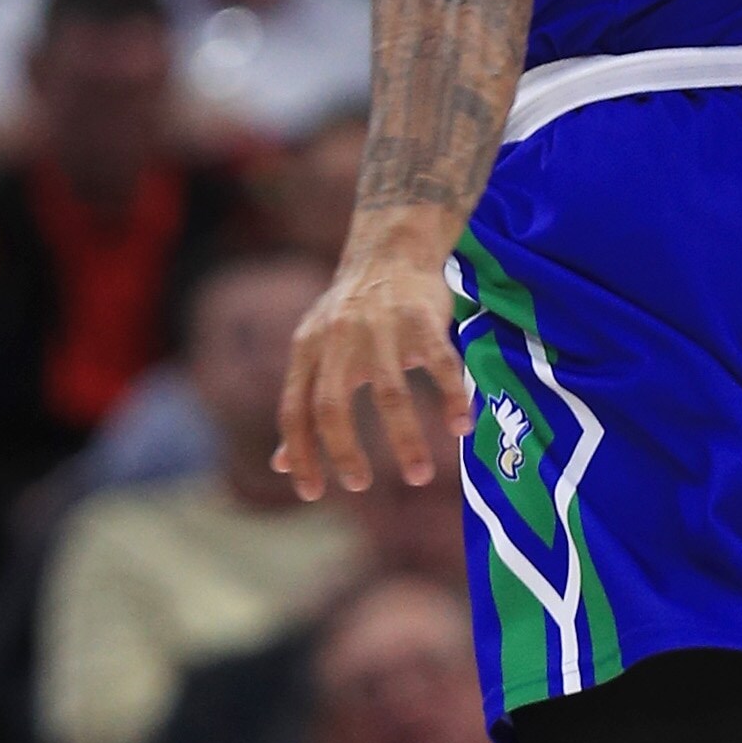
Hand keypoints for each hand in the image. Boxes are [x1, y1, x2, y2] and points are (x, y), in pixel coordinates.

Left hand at [276, 216, 470, 498]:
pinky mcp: (423, 318)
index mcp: (308, 348)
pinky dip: (452, 399)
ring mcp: (382, 327)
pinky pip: (440, 365)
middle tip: (359, 485)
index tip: (313, 493)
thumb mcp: (314, 351)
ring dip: (406, 440)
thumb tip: (279, 463)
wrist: (391, 250)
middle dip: (345, 452)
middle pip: (333, 405)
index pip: (295, 410)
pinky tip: (462, 427)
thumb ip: (302, 404)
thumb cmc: (349, 311)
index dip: (300, 454)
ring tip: (419, 476)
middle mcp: (339, 339)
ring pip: (390, 394)